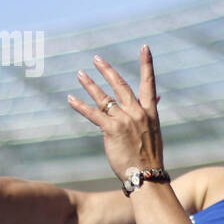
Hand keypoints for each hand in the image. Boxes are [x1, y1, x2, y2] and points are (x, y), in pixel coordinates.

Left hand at [67, 46, 164, 182]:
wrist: (147, 175)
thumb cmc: (148, 157)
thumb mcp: (152, 133)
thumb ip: (148, 114)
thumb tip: (153, 99)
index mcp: (150, 112)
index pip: (149, 83)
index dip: (147, 64)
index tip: (145, 48)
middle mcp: (137, 112)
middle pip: (121, 85)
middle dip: (108, 71)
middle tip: (97, 59)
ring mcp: (124, 120)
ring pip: (104, 98)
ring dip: (90, 85)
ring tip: (80, 74)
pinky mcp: (112, 130)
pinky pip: (93, 114)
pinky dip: (80, 106)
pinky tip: (70, 98)